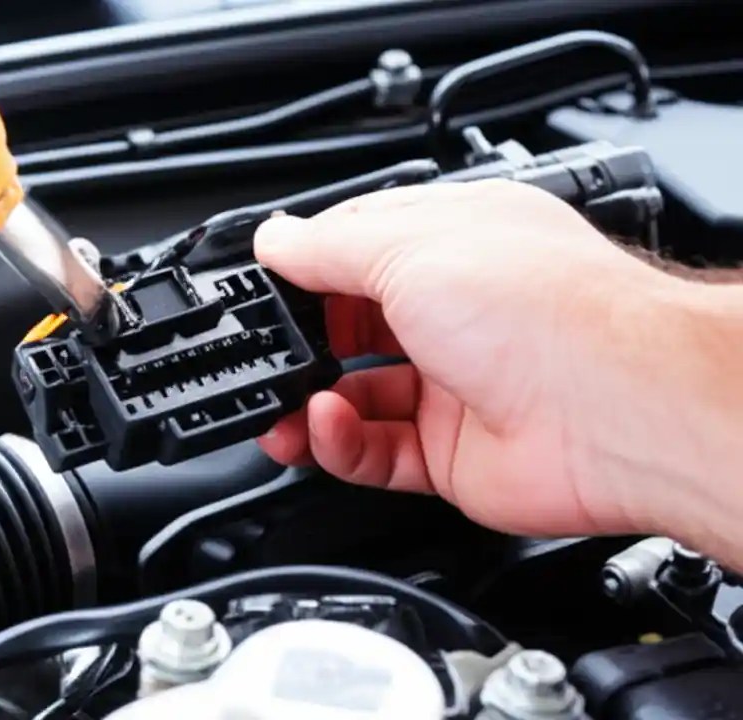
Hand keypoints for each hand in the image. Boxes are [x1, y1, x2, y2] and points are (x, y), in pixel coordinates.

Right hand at [253, 178, 742, 551]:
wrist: (616, 410)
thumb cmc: (544, 311)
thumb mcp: (408, 247)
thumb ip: (327, 248)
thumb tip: (275, 239)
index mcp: (452, 245)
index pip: (359, 250)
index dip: (306, 268)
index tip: (262, 287)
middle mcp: (455, 313)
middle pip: (351, 329)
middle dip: (300, 344)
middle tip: (263, 355)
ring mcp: (454, 385)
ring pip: (356, 400)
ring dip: (308, 403)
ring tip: (280, 407)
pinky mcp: (450, 454)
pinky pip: (373, 453)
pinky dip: (338, 445)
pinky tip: (323, 428)